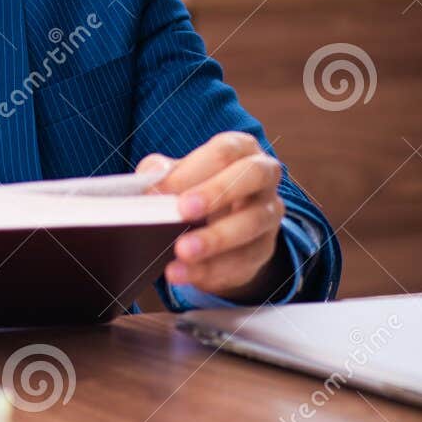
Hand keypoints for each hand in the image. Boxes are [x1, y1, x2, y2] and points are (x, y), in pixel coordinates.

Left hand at [136, 132, 288, 303]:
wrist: (219, 226)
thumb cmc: (196, 187)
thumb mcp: (177, 173)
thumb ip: (163, 171)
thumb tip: (152, 176)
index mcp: (241, 148)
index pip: (223, 151)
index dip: (193, 170)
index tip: (163, 191)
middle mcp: (264, 176)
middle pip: (251, 176)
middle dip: (217, 193)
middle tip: (182, 212)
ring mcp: (269, 213)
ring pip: (252, 223)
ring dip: (215, 240)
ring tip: (182, 252)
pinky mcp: (264, 250)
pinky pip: (243, 261)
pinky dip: (210, 269)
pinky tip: (183, 273)